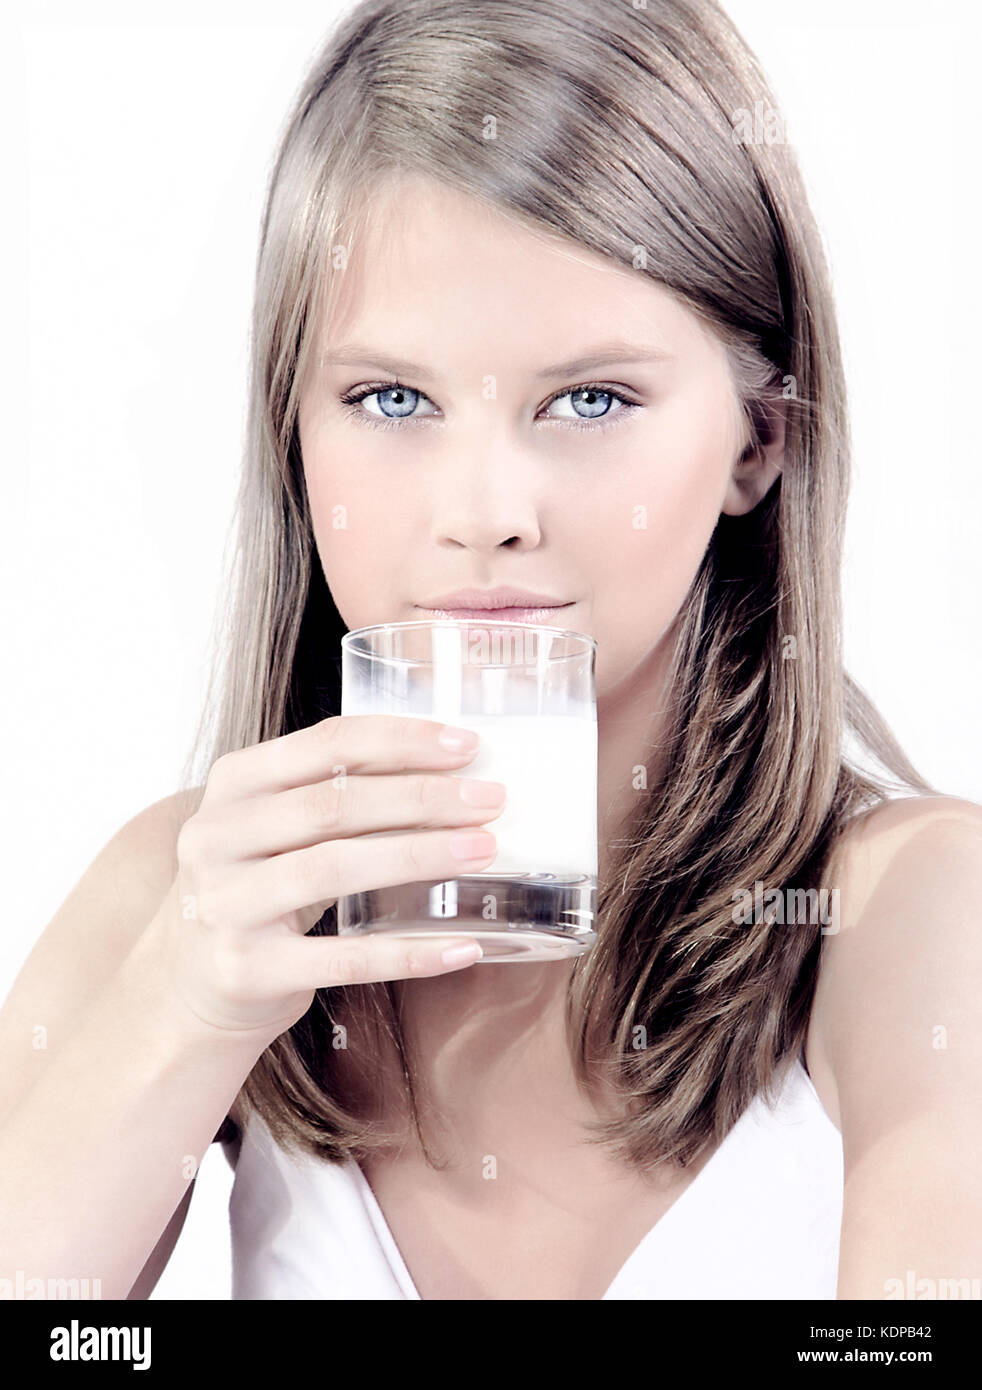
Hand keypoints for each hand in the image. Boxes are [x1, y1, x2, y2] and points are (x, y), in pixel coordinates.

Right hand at [146, 715, 505, 1043]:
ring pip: (334, 868)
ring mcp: (224, 905)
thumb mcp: (280, 827)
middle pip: (333, 804)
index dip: (401, 741)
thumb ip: (339, 793)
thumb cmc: (261, 888)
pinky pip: (342, 958)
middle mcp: (216, 837)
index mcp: (233, 784)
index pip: (325, 743)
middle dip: (422, 797)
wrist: (190, 984)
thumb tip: (452, 771)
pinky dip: (408, 952)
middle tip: (490, 799)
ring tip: (483, 849)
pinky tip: (462, 945)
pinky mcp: (244, 969)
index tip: (466, 745)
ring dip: (420, 856)